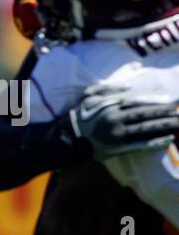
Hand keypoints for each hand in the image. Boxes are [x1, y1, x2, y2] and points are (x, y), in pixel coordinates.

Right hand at [63, 84, 178, 156]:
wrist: (65, 138)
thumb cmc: (78, 116)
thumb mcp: (88, 96)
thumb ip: (108, 88)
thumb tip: (129, 86)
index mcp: (110, 105)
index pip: (139, 102)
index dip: (157, 101)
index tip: (172, 101)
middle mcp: (116, 119)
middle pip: (146, 115)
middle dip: (165, 113)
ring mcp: (117, 135)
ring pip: (146, 129)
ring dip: (165, 126)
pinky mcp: (117, 148)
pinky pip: (139, 145)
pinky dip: (154, 142)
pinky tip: (167, 139)